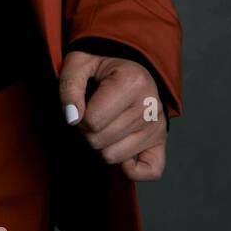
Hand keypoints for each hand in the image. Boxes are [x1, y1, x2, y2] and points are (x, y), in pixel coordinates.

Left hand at [59, 49, 167, 180]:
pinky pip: (150, 171)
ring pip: (113, 157)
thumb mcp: (78, 61)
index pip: (91, 121)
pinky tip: (120, 148)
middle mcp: (149, 106)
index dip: (77, 115)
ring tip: (104, 121)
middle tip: (91, 111)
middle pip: (99, 141)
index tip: (80, 102)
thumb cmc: (100, 60)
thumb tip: (72, 119)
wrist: (129, 59)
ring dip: (101, 143)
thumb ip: (69, 86)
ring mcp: (158, 125)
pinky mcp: (162, 140)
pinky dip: (130, 167)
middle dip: (86, 130)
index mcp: (132, 82)